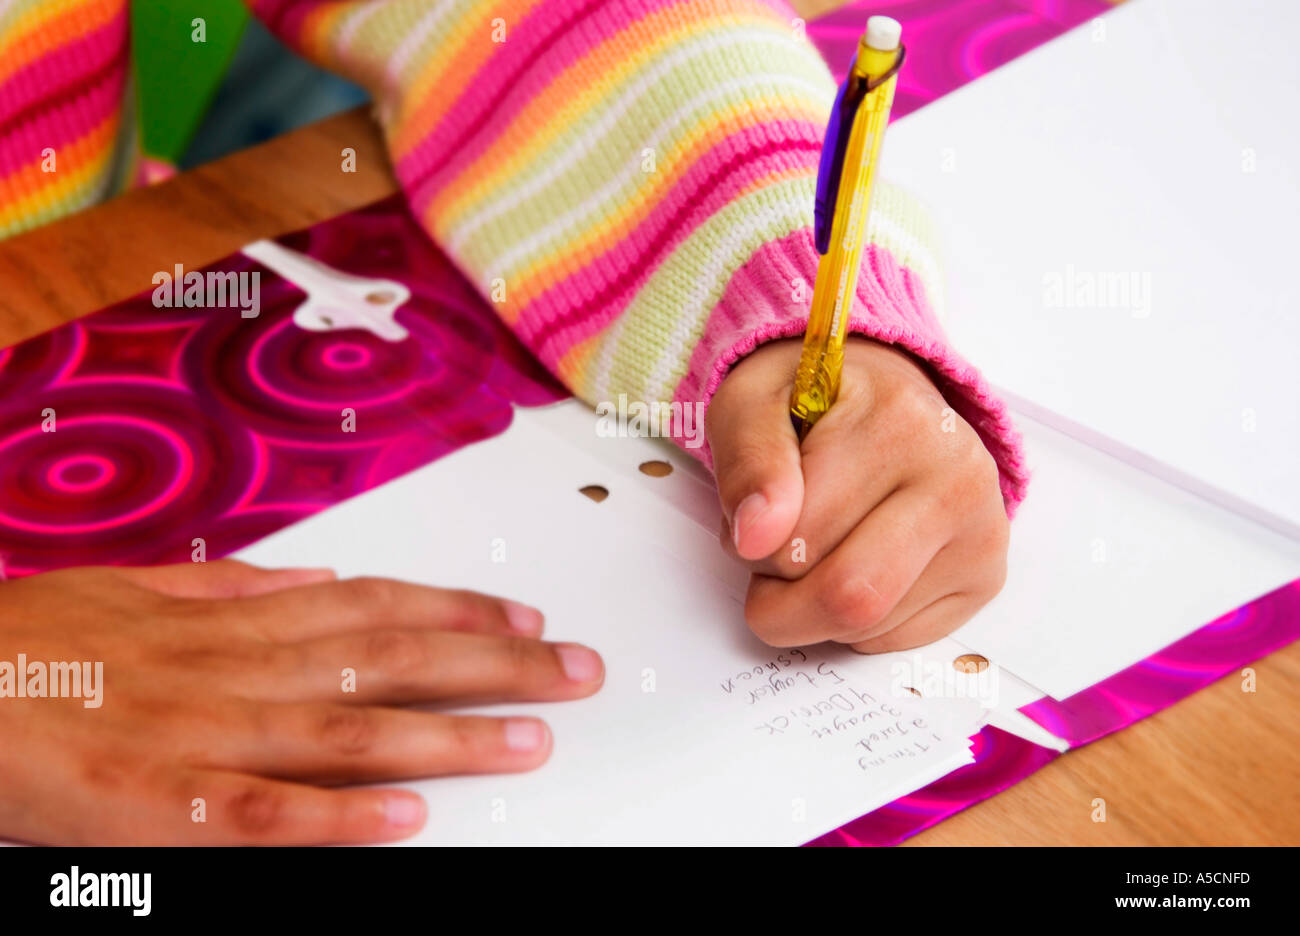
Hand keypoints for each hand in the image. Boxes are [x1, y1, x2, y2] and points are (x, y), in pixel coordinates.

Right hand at [0, 560, 603, 843]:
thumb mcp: (139, 591)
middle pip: (391, 660)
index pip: (375, 607)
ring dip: (449, 735)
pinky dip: (340, 816)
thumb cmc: (32, 640)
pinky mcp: (165, 804)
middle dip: (493, 664)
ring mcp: (208, 736)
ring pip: (351, 730)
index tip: (525, 616)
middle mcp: (241, 669)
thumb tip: (319, 577)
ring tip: (531, 739)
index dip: (459, 611)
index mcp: (237, 622)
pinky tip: (408, 820)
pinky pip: (266, 812)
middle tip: (575, 670)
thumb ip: (238, 586)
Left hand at [706, 337, 1008, 651]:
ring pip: (865, 628)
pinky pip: (891, 640)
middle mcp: (958, 479)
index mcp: (899, 424)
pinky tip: (855, 561)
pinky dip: (851, 622)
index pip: (794, 541)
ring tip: (819, 541)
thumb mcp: (750, 407)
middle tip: (770, 555)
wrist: (876, 397)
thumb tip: (755, 538)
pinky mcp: (985, 578)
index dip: (748, 546)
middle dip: (779, 601)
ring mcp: (982, 534)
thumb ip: (747, 464)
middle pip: (847, 599)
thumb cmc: (806, 404)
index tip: (754, 511)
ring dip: (812, 606)